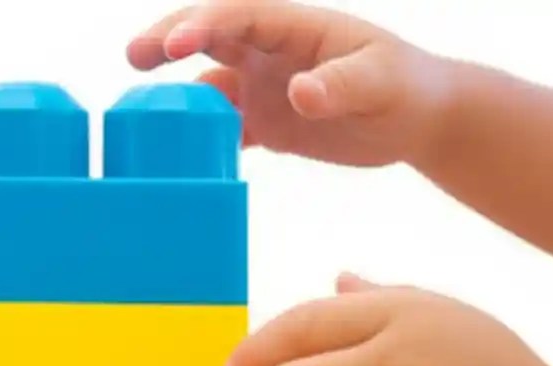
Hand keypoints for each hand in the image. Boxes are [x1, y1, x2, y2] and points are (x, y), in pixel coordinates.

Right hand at [127, 0, 453, 166]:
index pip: (239, 15)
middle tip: (134, 56)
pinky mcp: (266, 124)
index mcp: (294, 26)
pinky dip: (199, 142)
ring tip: (140, 116)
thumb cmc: (406, 87)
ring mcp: (263, 87)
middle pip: (207, 36)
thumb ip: (341, 85)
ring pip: (206, 85)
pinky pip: (222, 130)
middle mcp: (269, 51)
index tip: (175, 42)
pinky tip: (179, 162)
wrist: (418, 118)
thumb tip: (300, 93)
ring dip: (175, 98)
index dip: (204, 24)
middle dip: (168, 40)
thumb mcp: (381, 83)